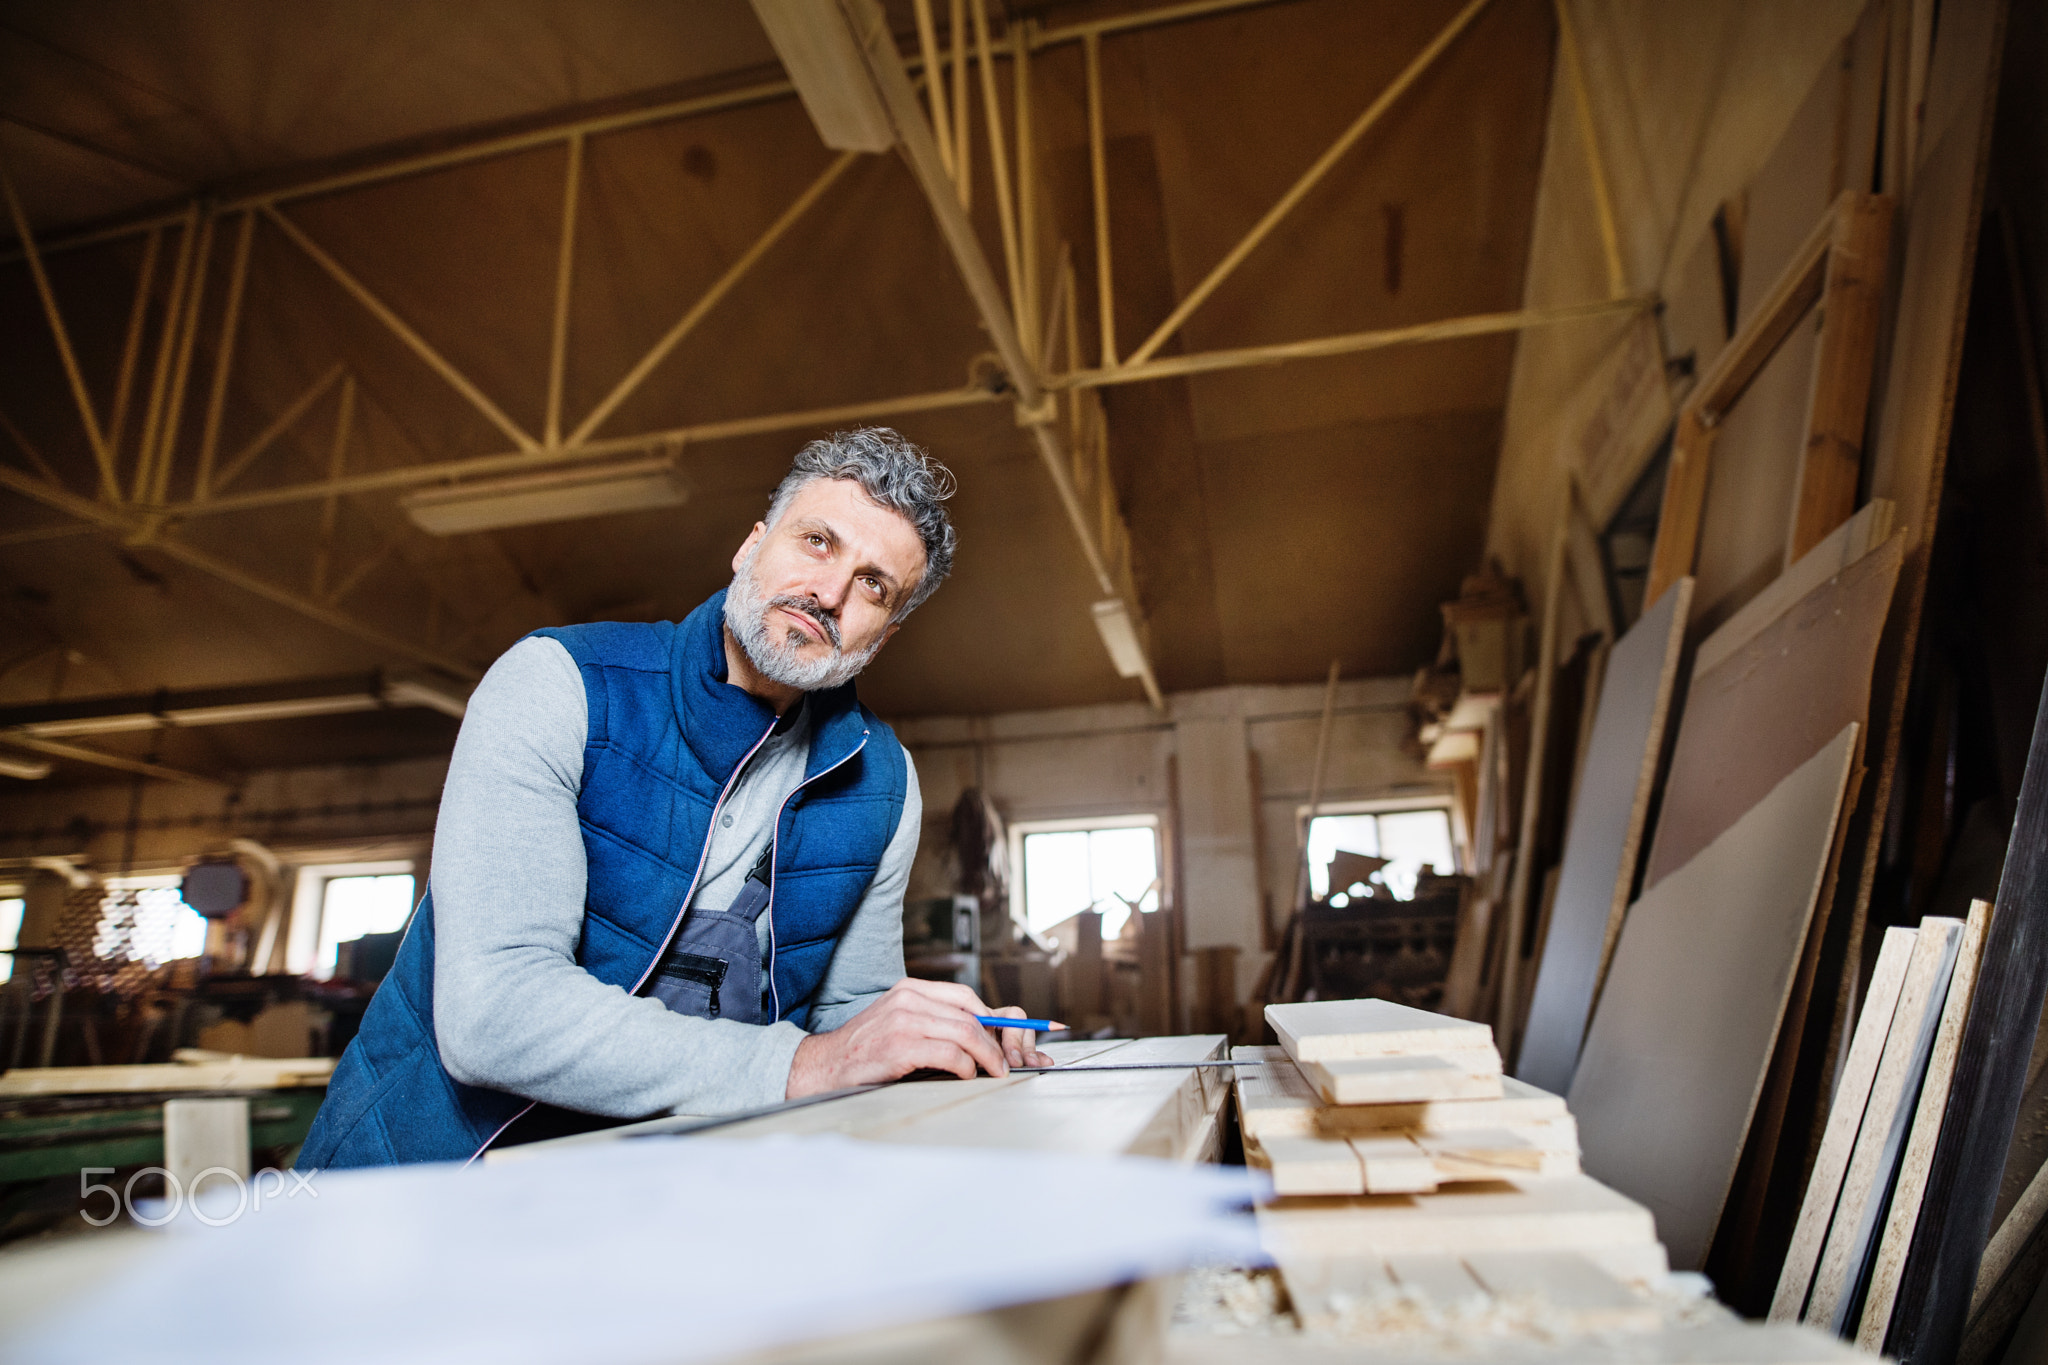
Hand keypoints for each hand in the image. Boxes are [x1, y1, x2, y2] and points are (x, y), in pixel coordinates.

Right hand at [785, 979, 1055, 1097]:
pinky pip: (948, 1053)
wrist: (821, 1069)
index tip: (1024, 1031)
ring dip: (988, 1057)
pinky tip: (967, 1076)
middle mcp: (908, 999)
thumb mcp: (900, 1026)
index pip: (967, 998)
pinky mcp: (899, 1046)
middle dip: (998, 1041)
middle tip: (1008, 1063)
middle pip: (971, 1015)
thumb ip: (936, 1025)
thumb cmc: (864, 1053)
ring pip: (965, 1033)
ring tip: (994, 1073)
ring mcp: (903, 1021)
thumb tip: (984, 1036)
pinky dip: (966, 1066)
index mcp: (910, 990)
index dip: (998, 1017)